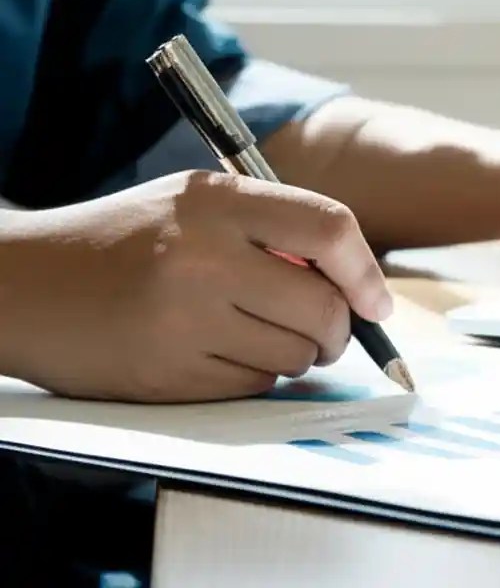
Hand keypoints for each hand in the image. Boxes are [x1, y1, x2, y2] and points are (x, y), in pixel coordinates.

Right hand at [0, 171, 391, 402]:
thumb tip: (356, 282)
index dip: (366, 272)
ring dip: (295, 356)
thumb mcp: (193, 204)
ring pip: (295, 355)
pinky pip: (254, 386)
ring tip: (257, 334)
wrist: (23, 285)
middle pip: (324, 308)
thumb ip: (272, 228)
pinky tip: (218, 353)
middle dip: (338, 330)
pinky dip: (254, 377)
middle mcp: (204, 255)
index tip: (376, 302)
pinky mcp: (169, 373)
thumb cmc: (122, 241)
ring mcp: (185, 318)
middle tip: (325, 332)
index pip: (330, 228)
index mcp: (216, 201)